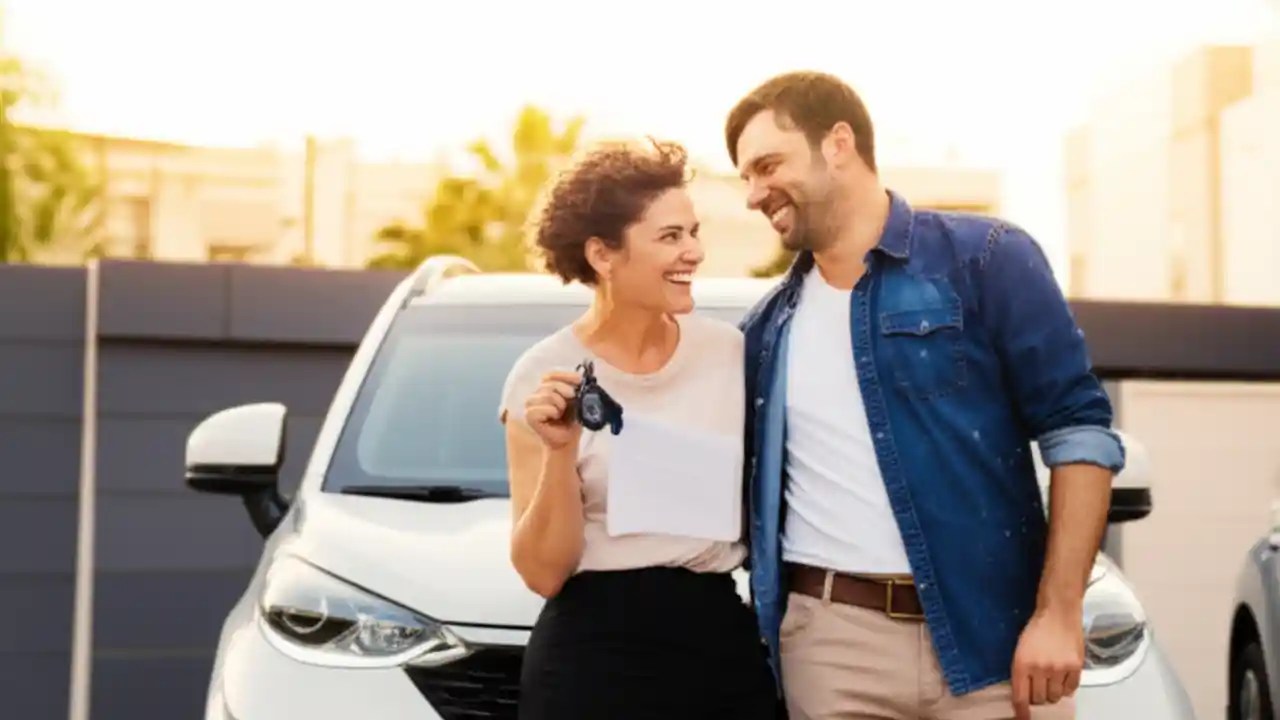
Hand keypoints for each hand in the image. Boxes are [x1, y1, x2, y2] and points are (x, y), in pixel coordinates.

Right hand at [523, 370, 582, 450]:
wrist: (568, 438)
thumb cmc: (571, 419)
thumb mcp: (577, 400)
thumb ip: (576, 387)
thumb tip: (580, 378)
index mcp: (546, 386)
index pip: (552, 374)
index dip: (566, 376)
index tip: (580, 381)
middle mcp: (536, 393)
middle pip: (552, 384)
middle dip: (566, 394)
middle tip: (568, 406)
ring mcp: (530, 404)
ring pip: (549, 395)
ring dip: (560, 406)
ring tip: (560, 414)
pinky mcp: (529, 415)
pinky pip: (544, 408)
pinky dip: (553, 413)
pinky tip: (553, 419)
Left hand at [1011, 605, 1083, 719]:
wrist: (1058, 612)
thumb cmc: (1036, 629)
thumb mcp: (1020, 649)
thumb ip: (1022, 671)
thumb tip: (1024, 694)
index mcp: (1022, 664)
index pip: (1021, 696)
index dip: (1022, 711)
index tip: (1023, 718)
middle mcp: (1040, 668)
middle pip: (1040, 699)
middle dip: (1038, 698)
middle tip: (1039, 689)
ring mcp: (1060, 668)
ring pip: (1055, 697)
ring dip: (1052, 694)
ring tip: (1052, 682)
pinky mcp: (1076, 667)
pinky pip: (1071, 689)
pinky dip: (1066, 689)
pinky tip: (1063, 679)